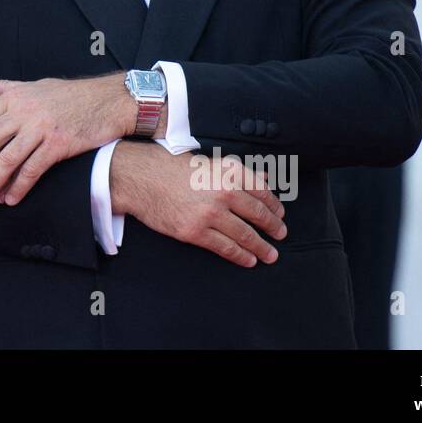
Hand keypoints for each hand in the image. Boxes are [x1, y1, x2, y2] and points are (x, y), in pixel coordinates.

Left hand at [0, 74, 129, 209]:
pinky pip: (33, 169)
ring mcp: (41, 128)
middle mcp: (23, 111)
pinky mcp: (58, 144)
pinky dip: (19, 187)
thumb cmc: (68, 94)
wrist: (105, 100)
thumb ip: (2, 87)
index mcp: (13, 97)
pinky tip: (10, 199)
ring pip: (7, 159)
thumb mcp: (32, 85)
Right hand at [115, 143, 286, 267]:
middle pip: (257, 214)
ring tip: (270, 254)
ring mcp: (209, 213)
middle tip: (281, 235)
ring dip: (262, 246)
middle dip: (273, 227)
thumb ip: (236, 173)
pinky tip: (249, 259)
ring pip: (245, 234)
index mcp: (229, 171)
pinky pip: (225, 247)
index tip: (280, 214)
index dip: (274, 206)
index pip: (262, 191)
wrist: (140, 178)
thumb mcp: (207, 163)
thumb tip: (264, 182)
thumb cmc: (171, 167)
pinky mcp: (195, 231)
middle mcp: (223, 191)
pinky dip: (240, 255)